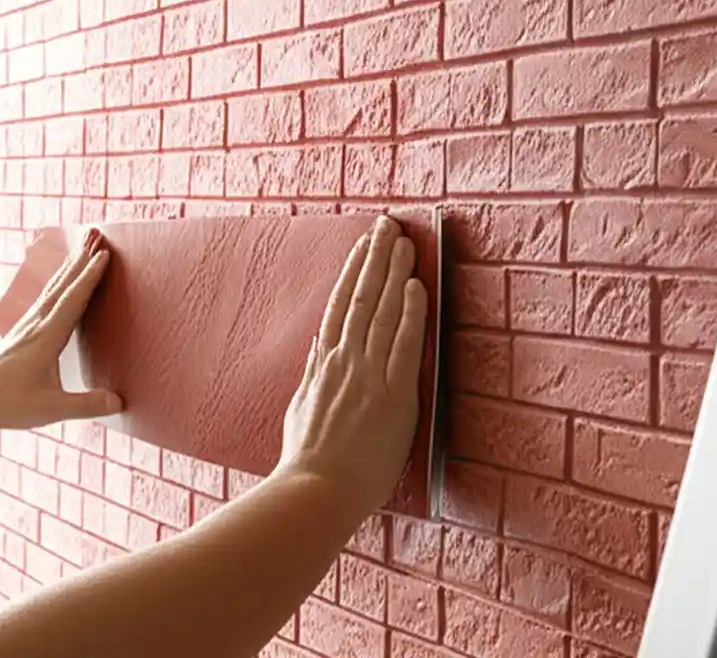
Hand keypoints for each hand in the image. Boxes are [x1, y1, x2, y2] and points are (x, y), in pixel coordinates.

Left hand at [0, 229, 123, 433]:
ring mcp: (25, 327)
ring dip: (68, 268)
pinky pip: (43, 299)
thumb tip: (119, 401)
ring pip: (51, 289)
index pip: (72, 301)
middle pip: (62, 285)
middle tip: (96, 235)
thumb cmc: (9, 405)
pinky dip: (56, 284)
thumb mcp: (51, 409)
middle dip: (81, 260)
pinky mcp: (19, 333)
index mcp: (46, 338)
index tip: (104, 255)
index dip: (90, 277)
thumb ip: (86, 404)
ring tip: (81, 249)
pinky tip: (57, 283)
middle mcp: (35, 325)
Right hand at [275, 216, 427, 513]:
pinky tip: (416, 285)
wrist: (316, 492)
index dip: (353, 272)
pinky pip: (402, 343)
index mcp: (322, 366)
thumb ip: (313, 377)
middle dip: (374, 257)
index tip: (363, 246)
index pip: (339, 307)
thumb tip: (319, 348)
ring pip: (380, 310)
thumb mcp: (300, 410)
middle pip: (360, 297)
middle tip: (386, 224)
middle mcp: (343, 362)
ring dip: (393, 272)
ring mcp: (367, 375)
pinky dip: (408, 312)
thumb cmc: (307, 463)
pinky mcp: (392, 395)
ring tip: (403, 241)